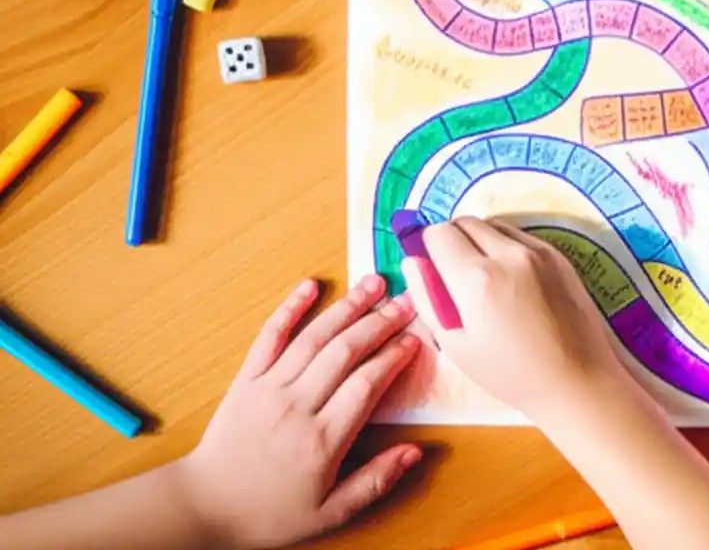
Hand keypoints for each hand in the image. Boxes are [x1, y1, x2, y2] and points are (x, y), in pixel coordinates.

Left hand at [175, 275, 422, 548]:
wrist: (204, 506)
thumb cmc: (268, 513)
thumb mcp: (330, 513)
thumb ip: (374, 481)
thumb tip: (414, 452)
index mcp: (322, 440)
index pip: (367, 384)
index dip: (394, 357)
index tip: (415, 340)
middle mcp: (296, 407)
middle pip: (345, 352)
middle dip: (380, 323)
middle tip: (407, 302)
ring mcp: (268, 389)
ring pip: (313, 338)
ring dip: (346, 307)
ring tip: (373, 284)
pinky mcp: (246, 380)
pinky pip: (269, 337)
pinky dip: (289, 309)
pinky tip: (309, 286)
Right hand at [401, 217, 629, 422]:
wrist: (577, 380)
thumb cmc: (511, 374)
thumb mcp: (456, 345)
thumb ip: (427, 298)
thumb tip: (412, 262)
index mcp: (477, 279)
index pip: (437, 233)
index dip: (428, 249)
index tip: (433, 270)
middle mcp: (508, 254)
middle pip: (464, 222)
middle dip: (451, 241)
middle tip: (455, 276)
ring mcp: (538, 251)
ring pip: (493, 225)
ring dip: (480, 241)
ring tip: (485, 280)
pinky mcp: (559, 255)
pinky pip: (520, 236)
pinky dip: (506, 247)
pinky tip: (512, 281)